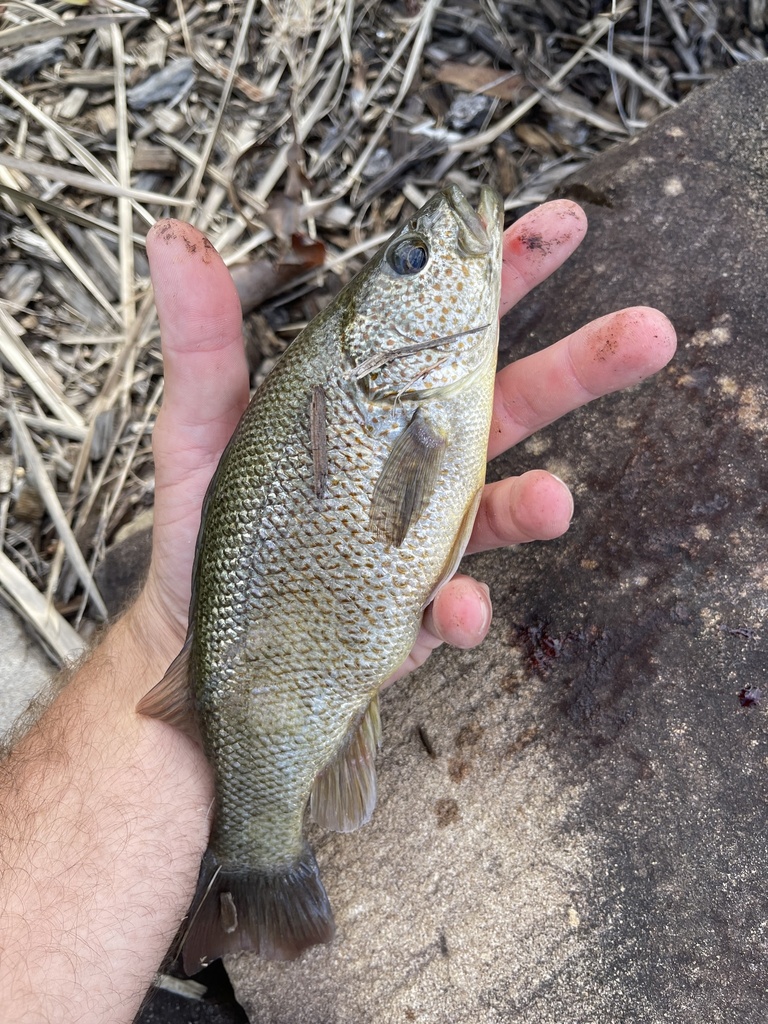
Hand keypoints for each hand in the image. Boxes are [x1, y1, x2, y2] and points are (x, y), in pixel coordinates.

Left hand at [136, 203, 675, 678]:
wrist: (214, 651)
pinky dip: (461, 608)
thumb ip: (205, 341)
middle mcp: (415, 465)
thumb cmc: (212, 536)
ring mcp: (426, 539)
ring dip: (541, 502)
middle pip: (511, 404)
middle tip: (644, 333)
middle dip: (579, 365)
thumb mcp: (201, 430)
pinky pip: (455, 607)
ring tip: (555, 500)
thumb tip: (175, 241)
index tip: (556, 226)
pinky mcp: (419, 611)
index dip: (503, 277)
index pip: (447, 331)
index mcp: (376, 407)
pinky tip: (452, 607)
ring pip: (507, 507)